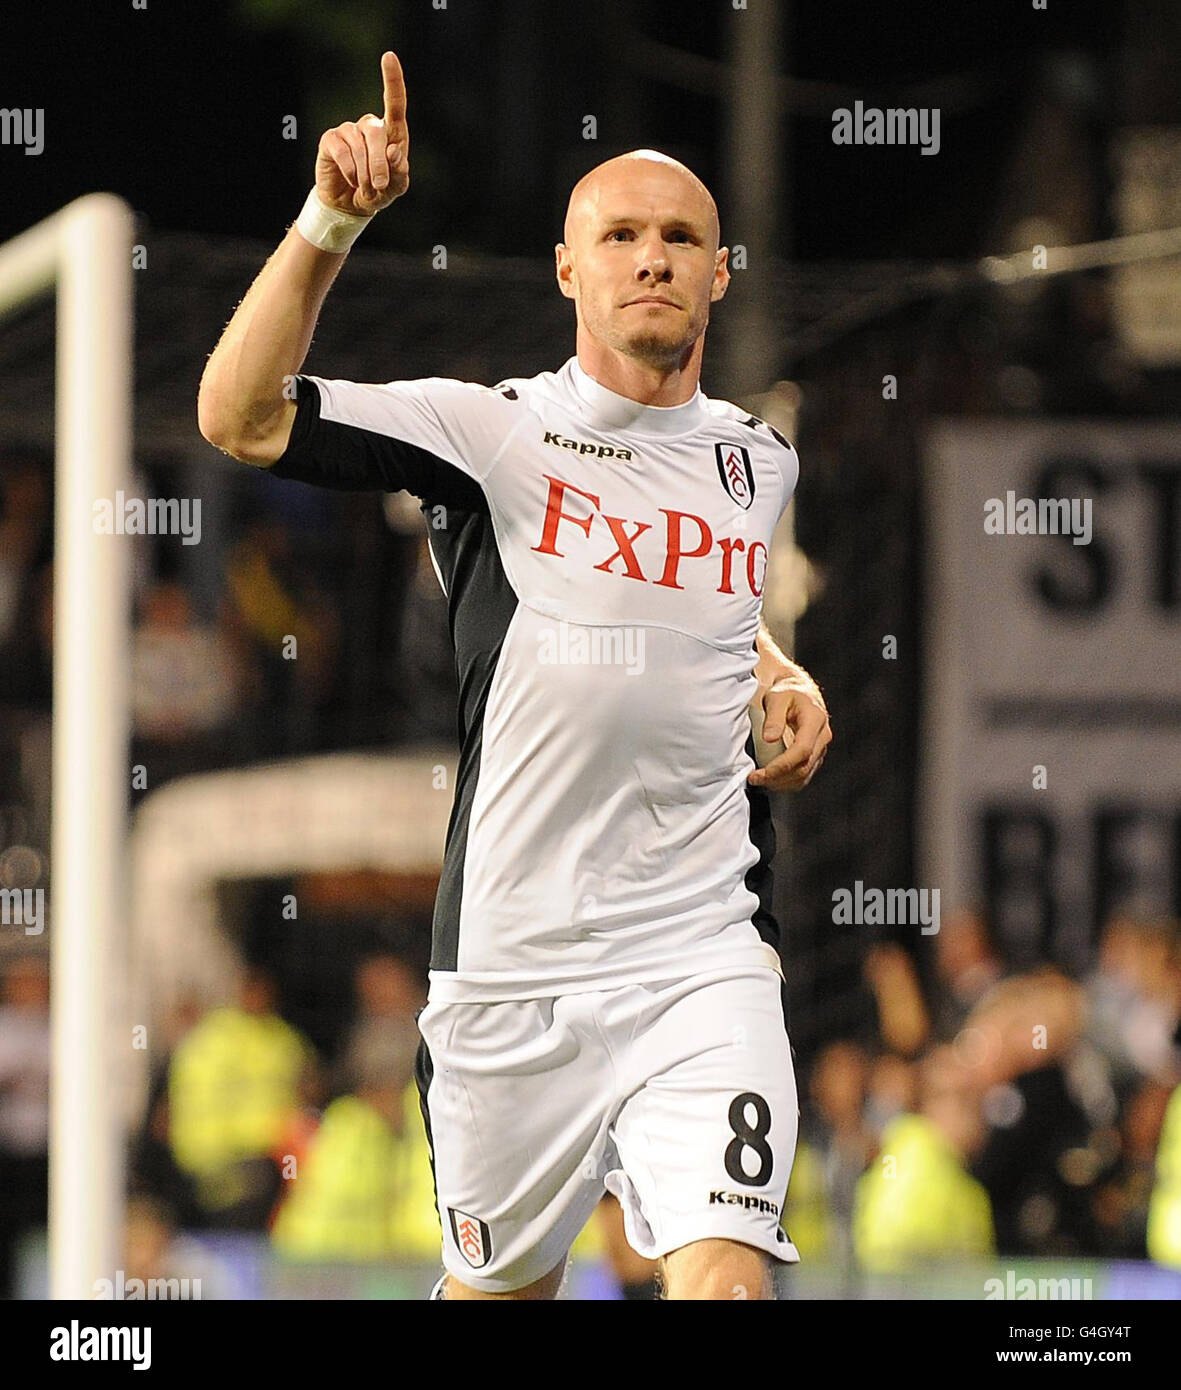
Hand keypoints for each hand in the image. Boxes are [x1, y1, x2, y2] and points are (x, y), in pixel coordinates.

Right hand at [314, 51, 409, 216]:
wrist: (350, 204)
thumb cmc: (378, 191)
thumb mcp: (395, 188)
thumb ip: (400, 173)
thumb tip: (394, 152)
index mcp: (391, 133)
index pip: (395, 104)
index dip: (392, 80)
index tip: (389, 56)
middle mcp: (369, 126)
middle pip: (377, 133)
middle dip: (379, 163)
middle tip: (380, 185)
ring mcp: (349, 131)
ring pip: (360, 147)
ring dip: (365, 174)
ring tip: (365, 187)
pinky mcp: (331, 139)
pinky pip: (342, 153)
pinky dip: (350, 172)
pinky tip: (351, 180)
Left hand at [747, 664, 831, 791]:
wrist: (798, 691)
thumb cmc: (787, 693)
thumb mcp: (776, 698)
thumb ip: (774, 717)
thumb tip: (769, 738)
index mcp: (815, 720)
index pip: (802, 751)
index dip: (781, 766)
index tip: (760, 773)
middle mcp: (822, 736)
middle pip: (804, 767)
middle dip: (778, 778)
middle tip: (754, 779)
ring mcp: (820, 748)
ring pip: (804, 775)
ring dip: (781, 783)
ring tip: (759, 781)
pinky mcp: (814, 756)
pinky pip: (803, 775)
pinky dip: (786, 782)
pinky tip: (770, 780)